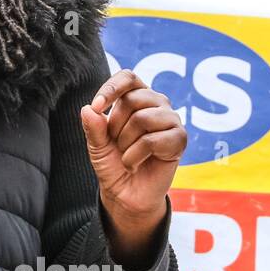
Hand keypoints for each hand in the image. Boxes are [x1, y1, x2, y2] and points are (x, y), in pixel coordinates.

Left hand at [80, 68, 186, 221]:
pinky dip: (135, 156)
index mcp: (136, 97)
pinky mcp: (180, 139)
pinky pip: (152, 140)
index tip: (96, 107)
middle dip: (115, 126)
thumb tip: (89, 109)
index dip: (111, 88)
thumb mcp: (96, 145)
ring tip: (127, 155)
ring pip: (142, 118)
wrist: (126, 193)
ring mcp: (171, 120)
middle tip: (116, 144)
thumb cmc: (113, 163)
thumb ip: (93, 127)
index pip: (128, 77)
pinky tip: (135, 164)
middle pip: (131, 99)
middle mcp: (156, 103)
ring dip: (125, 143)